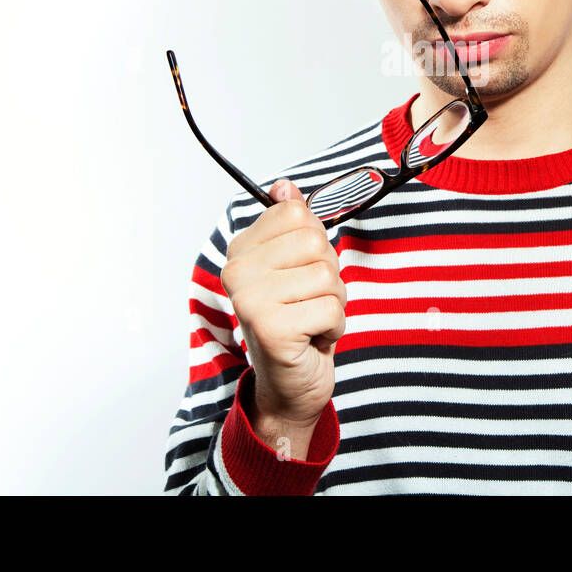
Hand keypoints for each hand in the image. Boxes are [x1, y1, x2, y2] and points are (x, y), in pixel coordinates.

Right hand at [221, 179, 346, 446]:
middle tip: (309, 300)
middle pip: (315, 241)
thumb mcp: (295, 267)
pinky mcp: (270, 329)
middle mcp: (237, 271)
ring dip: (333, 302)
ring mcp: (250, 300)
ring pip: (327, 276)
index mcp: (241, 250)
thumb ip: (291, 226)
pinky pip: (331, 308)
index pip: (296, 213)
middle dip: (328, 274)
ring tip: (311, 320)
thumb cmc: (297, 322)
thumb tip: (285, 187)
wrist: (290, 385)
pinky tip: (312, 339)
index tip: (301, 270)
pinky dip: (334, 326)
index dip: (315, 242)